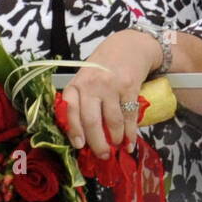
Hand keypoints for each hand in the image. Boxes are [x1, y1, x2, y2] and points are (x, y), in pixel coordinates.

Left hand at [62, 29, 159, 158]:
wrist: (128, 46)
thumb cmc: (104, 66)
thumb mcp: (86, 78)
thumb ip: (82, 100)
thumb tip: (82, 134)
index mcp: (77, 83)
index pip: (70, 109)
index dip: (74, 130)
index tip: (79, 145)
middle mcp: (92, 84)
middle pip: (91, 121)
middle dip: (97, 143)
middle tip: (102, 155)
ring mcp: (111, 86)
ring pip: (112, 121)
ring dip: (115, 138)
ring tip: (116, 145)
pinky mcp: (129, 88)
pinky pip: (129, 117)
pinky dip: (130, 133)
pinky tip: (130, 142)